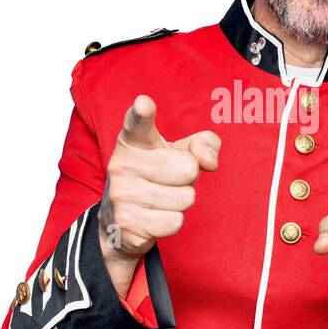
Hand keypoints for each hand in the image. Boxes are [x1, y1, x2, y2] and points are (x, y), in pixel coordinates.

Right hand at [97, 94, 219, 294]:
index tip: (144, 104)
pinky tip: (154, 218)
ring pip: (185, 198)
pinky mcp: (127, 224)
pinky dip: (173, 222)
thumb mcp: (180, 153)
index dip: (143, 113)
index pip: (138, 123)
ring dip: (181, 202)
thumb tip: (209, 161)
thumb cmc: (157, 176)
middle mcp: (122, 164)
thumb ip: (204, 144)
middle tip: (169, 181)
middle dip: (189, 179)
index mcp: (134, 141)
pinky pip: (175, 222)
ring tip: (161, 199)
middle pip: (188, 169)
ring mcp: (121, 194)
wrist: (118, 221)